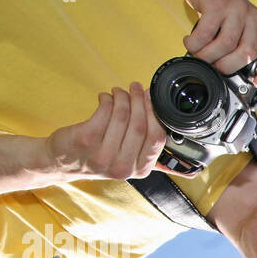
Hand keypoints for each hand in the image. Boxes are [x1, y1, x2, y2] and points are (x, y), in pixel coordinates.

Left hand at [46, 84, 172, 179]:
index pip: (157, 139)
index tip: (152, 98)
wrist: (63, 162)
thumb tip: (193, 170)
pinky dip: (106, 99)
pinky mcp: (86, 140)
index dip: (155, 114)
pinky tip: (105, 98)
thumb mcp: (130, 164)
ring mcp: (103, 155)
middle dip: (140, 100)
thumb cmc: (98, 157)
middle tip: (136, 87)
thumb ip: (155, 161)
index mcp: (139, 169)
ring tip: (119, 91)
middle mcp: (123, 166)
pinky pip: (104, 112)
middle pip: (140, 125)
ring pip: (122, 116)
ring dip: (123, 97)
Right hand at [181, 0, 256, 85]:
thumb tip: (235, 80)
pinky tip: (191, 43)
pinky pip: (206, 34)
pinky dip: (195, 44)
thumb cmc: (222, 11)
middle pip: (248, 54)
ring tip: (199, 55)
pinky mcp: (217, 4)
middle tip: (214, 66)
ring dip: (208, 57)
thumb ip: (241, 51)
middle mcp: (255, 18)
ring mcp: (237, 9)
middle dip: (227, 67)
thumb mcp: (238, 31)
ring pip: (226, 45)